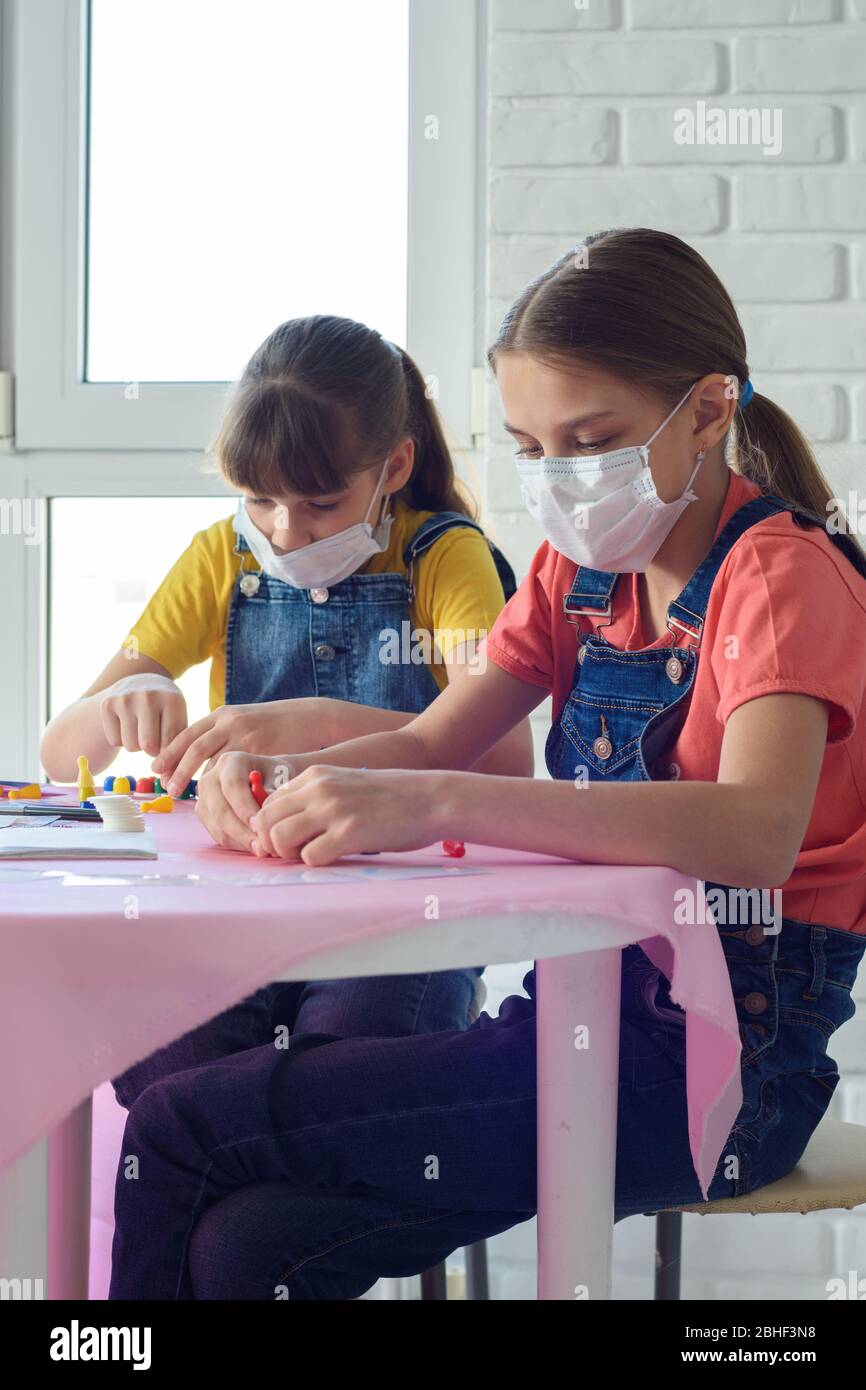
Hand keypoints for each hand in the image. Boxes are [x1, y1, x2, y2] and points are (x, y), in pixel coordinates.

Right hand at [99, 675, 186, 757]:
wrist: (140, 683)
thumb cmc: (165, 711)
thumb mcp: (178, 721)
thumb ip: (177, 750)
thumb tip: (167, 781)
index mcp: (172, 700)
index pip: (170, 740)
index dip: (169, 753)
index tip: (168, 754)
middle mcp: (148, 696)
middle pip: (148, 745)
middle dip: (152, 750)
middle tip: (154, 738)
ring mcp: (126, 699)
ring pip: (131, 746)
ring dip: (137, 745)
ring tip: (141, 729)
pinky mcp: (107, 704)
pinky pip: (115, 740)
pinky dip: (121, 739)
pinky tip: (127, 724)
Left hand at [154, 698, 333, 795]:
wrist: (308, 717)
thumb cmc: (273, 724)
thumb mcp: (242, 721)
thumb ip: (220, 735)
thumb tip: (196, 759)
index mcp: (222, 714)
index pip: (188, 733)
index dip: (170, 752)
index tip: (156, 769)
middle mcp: (231, 723)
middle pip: (195, 748)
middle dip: (178, 769)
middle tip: (169, 788)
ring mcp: (246, 736)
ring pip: (214, 762)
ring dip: (198, 780)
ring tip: (188, 796)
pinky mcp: (262, 751)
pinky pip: (238, 772)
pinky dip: (225, 786)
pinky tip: (218, 798)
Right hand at [195, 751, 298, 852]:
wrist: (267, 778)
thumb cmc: (277, 776)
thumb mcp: (280, 777)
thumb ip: (274, 791)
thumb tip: (265, 812)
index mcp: (231, 761)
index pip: (232, 785)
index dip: (245, 807)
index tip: (260, 825)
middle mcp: (211, 777)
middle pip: (220, 808)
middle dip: (241, 831)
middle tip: (262, 846)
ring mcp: (204, 797)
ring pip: (216, 825)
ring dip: (239, 841)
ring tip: (262, 849)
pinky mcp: (204, 814)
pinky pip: (216, 834)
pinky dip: (235, 844)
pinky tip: (253, 846)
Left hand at [250, 765, 444, 864]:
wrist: (432, 798)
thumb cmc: (392, 798)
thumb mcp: (347, 784)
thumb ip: (317, 798)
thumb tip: (289, 826)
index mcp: (315, 775)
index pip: (268, 804)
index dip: (272, 827)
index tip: (289, 841)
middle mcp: (318, 789)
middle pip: (265, 821)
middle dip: (273, 844)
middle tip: (296, 854)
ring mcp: (333, 810)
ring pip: (279, 838)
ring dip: (290, 855)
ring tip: (313, 855)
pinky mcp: (350, 833)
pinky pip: (310, 857)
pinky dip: (317, 863)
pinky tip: (336, 857)